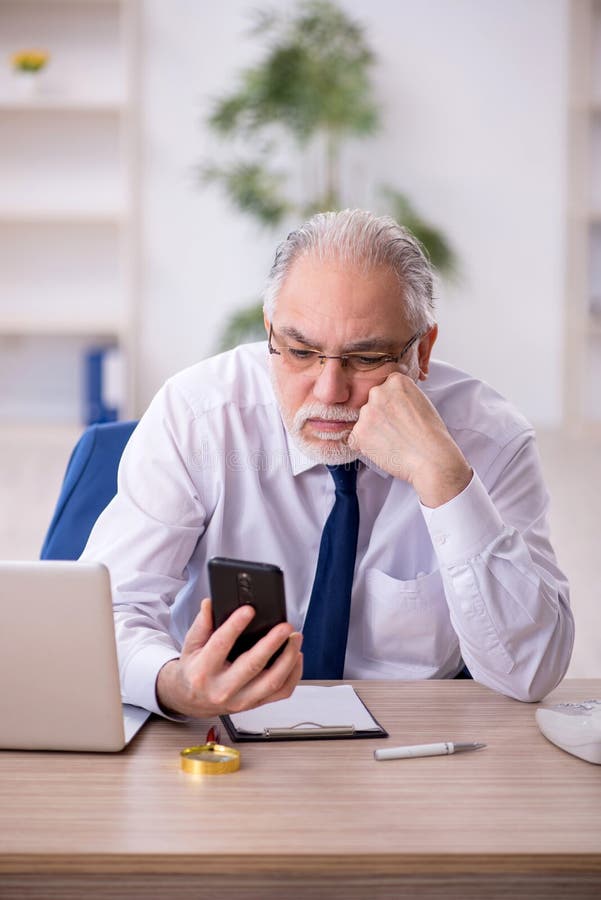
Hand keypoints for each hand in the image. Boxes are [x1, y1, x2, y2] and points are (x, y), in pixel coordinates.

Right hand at [156, 598, 302, 717]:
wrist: (192, 701)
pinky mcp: (255, 704)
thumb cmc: (194, 671)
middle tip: (285, 626)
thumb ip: (201, 624)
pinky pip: (281, 692)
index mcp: (203, 671)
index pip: (220, 645)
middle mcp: (222, 688)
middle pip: (252, 666)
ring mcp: (241, 700)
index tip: (249, 610)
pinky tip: (296, 656)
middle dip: (272, 643)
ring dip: (288, 658)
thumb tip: (209, 604)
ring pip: (272, 682)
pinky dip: (293, 674)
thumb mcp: (191, 646)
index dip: (235, 626)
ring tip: (295, 638)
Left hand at [348, 372, 471, 506]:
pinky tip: (384, 449)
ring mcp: (366, 413)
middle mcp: (378, 392)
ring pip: (364, 421)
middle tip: (396, 430)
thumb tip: (389, 402)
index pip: (384, 389)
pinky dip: (366, 446)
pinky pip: (355, 439)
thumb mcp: (420, 401)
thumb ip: (401, 397)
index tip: (400, 415)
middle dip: (380, 417)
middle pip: (372, 404)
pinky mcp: (358, 433)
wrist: (432, 458)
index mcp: (395, 381)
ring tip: (393, 442)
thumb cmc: (432, 434)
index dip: (392, 405)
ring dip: (373, 431)